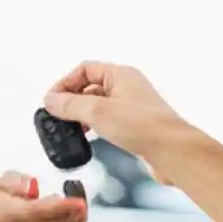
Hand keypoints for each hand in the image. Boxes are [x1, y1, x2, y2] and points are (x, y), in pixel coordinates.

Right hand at [43, 62, 189, 176]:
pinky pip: (107, 120)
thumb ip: (70, 105)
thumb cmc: (142, 126)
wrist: (173, 151)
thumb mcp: (98, 111)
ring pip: (98, 105)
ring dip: (81, 115)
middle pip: (90, 87)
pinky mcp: (134, 126)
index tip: (52, 101)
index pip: (84, 70)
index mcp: (121, 75)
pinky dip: (94, 126)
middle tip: (57, 116)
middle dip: (71, 100)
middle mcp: (127, 87)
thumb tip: (50, 100)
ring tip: (70, 129)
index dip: (65, 83)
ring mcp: (131, 107)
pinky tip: (88, 137)